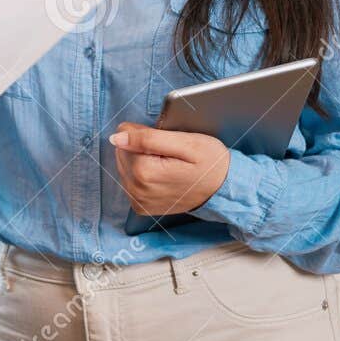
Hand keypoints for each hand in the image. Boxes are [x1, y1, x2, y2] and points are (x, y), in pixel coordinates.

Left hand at [111, 123, 230, 214]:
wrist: (223, 189)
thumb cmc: (210, 163)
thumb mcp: (185, 143)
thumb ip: (148, 138)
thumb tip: (116, 137)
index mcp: (145, 172)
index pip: (124, 139)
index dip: (142, 133)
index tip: (163, 139)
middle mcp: (137, 190)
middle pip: (122, 153)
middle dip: (140, 148)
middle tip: (168, 153)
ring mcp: (138, 201)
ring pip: (124, 166)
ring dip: (140, 161)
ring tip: (166, 164)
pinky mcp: (141, 206)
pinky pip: (129, 181)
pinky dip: (141, 174)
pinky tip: (160, 175)